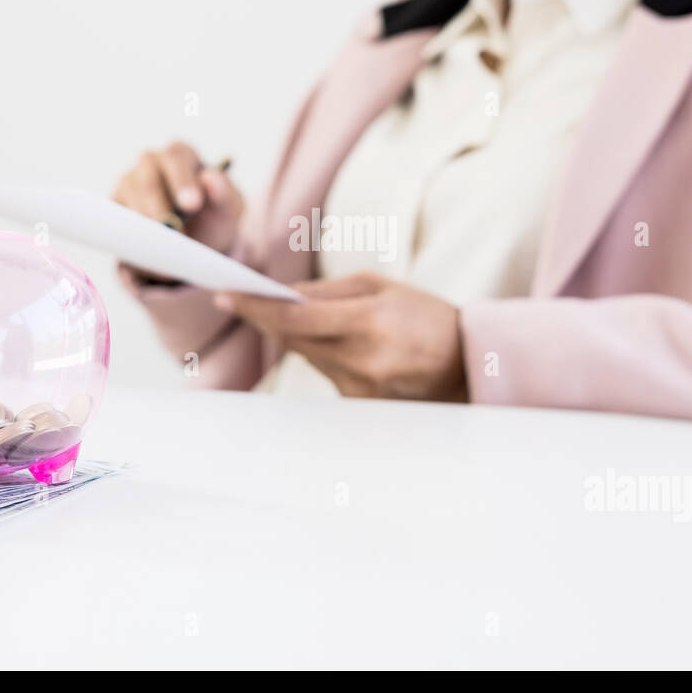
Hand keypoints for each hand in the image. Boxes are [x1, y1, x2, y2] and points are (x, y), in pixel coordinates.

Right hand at [113, 142, 243, 284]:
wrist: (195, 243)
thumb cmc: (213, 218)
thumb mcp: (228, 209)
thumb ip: (225, 193)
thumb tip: (211, 177)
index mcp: (181, 154)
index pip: (177, 158)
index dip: (183, 181)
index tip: (192, 205)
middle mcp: (151, 162)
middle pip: (147, 175)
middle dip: (158, 204)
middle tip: (171, 229)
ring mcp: (130, 181)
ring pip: (128, 195)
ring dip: (142, 220)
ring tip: (160, 244)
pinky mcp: (116, 205)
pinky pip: (115, 215)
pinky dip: (128, 232)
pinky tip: (143, 247)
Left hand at [215, 273, 467, 401]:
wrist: (466, 362)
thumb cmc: (423, 315)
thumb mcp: (380, 287)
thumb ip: (327, 292)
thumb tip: (280, 295)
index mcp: (370, 322)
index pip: (297, 316)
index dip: (256, 306)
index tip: (225, 295)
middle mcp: (363, 360)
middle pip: (294, 339)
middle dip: (269, 318)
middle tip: (243, 297)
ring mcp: (361, 388)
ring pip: (307, 356)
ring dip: (302, 336)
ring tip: (323, 319)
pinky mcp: (361, 404)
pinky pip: (326, 373)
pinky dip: (325, 355)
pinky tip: (351, 346)